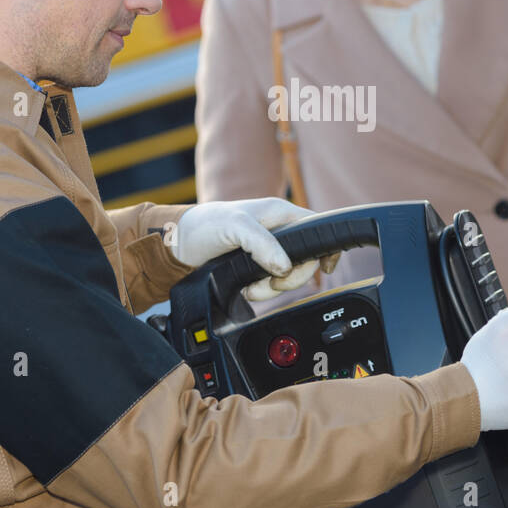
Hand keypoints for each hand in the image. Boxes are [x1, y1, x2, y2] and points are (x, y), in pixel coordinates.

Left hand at [171, 198, 339, 299]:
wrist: (181, 245)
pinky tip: (246, 289)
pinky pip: (272, 286)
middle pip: (306, 261)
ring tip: (250, 287)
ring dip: (271, 289)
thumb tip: (285, 266)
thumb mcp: (236, 226)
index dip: (325, 248)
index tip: (326, 268)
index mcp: (281, 214)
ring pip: (288, 277)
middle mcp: (279, 232)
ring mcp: (269, 251)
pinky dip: (261, 292)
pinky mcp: (258, 268)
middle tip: (271, 284)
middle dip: (290, 278)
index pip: (316, 228)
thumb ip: (262, 243)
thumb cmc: (206, 224)